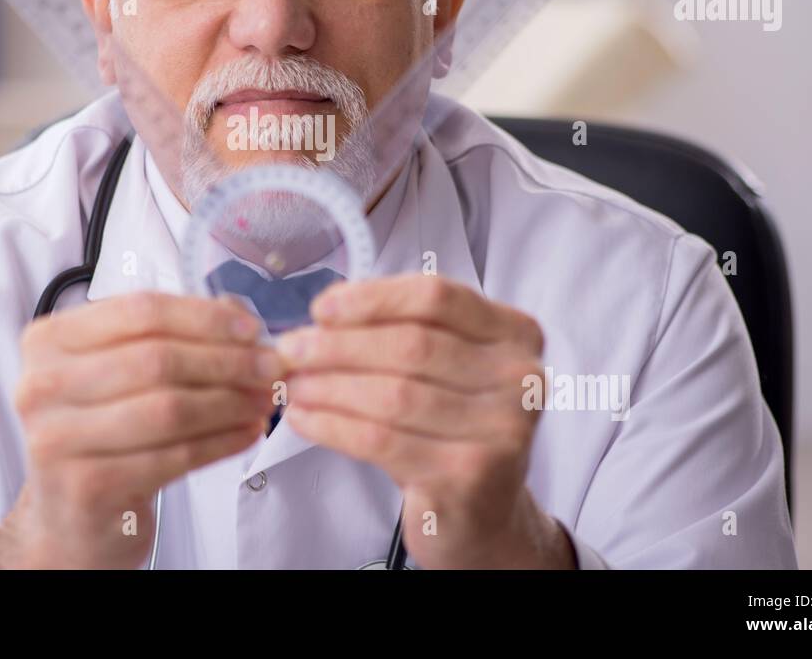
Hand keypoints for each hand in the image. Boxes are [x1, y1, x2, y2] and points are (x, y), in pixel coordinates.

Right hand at [0, 292, 280, 568]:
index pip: (139, 311)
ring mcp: (58, 439)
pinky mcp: (86, 487)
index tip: (250, 329)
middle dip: (227, 362)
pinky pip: (173, 456)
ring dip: (230, 402)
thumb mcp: (120, 372)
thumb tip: (236, 314)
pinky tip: (246, 434)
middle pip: (157, 359)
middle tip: (270, 368)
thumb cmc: (102, 432)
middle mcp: (41, 385)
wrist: (70, 516)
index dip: (203, 317)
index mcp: (49, 341)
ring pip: (169, 408)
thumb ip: (171, 333)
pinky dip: (221, 442)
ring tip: (264, 401)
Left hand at [277, 274, 573, 568]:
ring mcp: (501, 429)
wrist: (483, 514)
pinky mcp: (469, 475)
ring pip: (393, 394)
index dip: (372, 298)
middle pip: (411, 345)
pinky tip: (306, 419)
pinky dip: (333, 425)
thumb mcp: (444, 369)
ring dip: (329, 387)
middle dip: (338, 346)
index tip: (322, 309)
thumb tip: (326, 314)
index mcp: (515, 334)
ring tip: (293, 386)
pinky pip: (382, 439)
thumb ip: (400, 331)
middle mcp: (519, 378)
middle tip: (291, 351)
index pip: (435, 298)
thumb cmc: (453, 430)